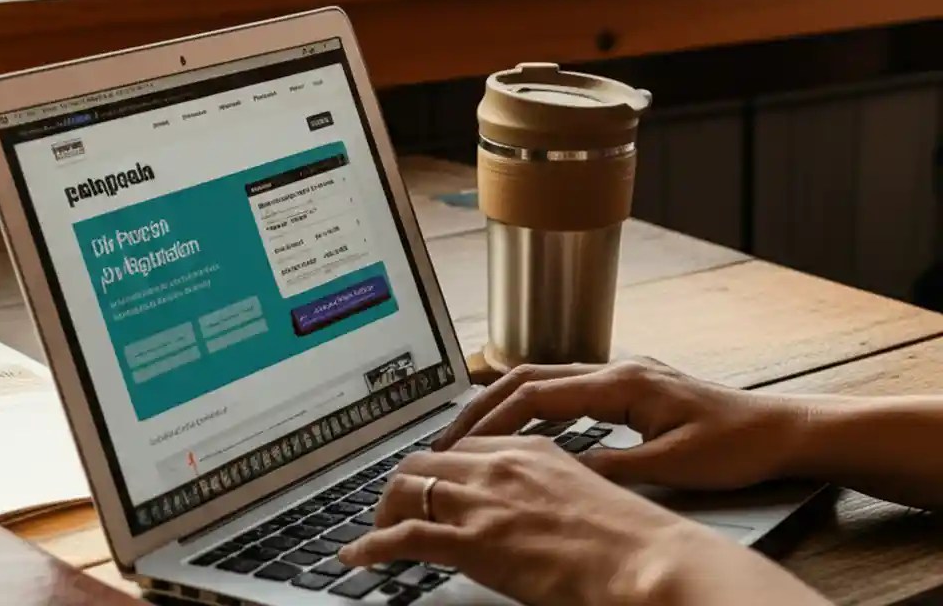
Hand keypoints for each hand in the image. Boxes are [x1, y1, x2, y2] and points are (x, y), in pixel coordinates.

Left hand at [339, 437, 830, 605]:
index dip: (435, 465)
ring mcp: (483, 500)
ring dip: (382, 513)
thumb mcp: (583, 492)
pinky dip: (372, 546)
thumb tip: (526, 506)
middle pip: (424, 460)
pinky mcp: (474, 540)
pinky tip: (360, 556)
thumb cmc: (630, 539)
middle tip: (392, 508)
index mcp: (528, 448)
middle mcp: (499, 464)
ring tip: (374, 533)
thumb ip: (546, 488)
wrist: (646, 561)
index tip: (425, 481)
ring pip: (406, 489)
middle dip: (401, 486)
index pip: (461, 444)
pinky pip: (402, 536)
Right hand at [435, 358, 809, 490]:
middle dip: (482, 405)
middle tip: (448, 437)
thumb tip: (557, 475)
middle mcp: (617, 369)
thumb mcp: (672, 465)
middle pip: (528, 376)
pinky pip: (565, 388)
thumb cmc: (740, 444)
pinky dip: (532, 405)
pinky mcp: (631, 387)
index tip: (461, 443)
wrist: (785, 429)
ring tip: (471, 433)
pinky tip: (523, 429)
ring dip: (503, 402)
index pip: (536, 393)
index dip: (492, 418)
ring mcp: (623, 374)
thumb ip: (611, 468)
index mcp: (621, 383)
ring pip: (544, 378)